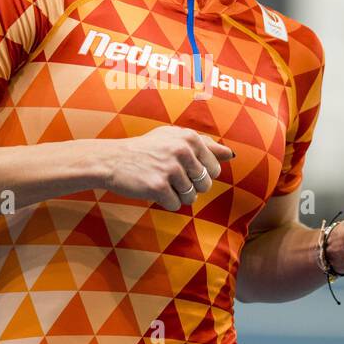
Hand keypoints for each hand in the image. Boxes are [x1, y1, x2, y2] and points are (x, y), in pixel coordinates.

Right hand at [102, 126, 234, 211]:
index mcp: (190, 138)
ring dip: (178, 195)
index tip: (181, 168)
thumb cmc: (146, 149)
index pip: (214, 168)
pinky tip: (153, 190)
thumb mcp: (174, 138)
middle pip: (205, 184)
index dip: (198, 173)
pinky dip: (166, 202)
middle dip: (190, 186)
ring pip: (192, 197)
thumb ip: (204, 145)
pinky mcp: (158, 187)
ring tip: (161, 182)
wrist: (112, 159)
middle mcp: (183, 151)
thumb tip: (231, 155)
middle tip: (170, 177)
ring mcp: (170, 169)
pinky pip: (176, 205)